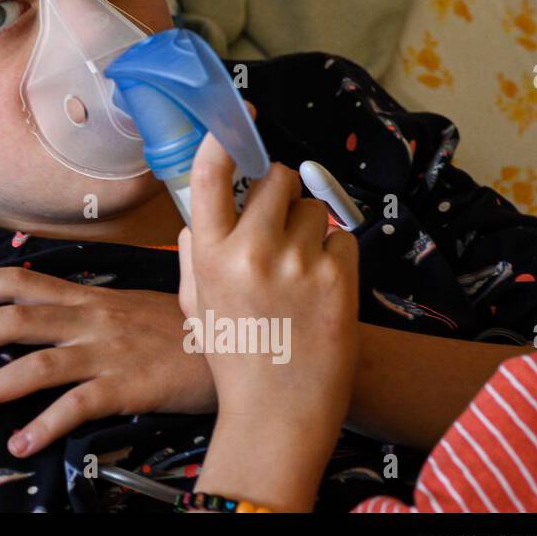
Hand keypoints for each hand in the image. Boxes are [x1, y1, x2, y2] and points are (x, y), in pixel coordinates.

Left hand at [0, 269, 214, 457]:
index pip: (19, 281)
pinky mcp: (129, 385)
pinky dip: (46, 424)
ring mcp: (108, 352)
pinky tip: (20, 443)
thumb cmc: (183, 326)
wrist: (240, 342)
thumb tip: (50, 307)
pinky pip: (79, 406)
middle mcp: (90, 319)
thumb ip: (90, 306)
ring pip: (37, 364)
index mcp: (88, 297)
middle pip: (14, 318)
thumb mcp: (131, 305)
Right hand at [179, 131, 359, 509]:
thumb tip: (198, 215)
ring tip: (299, 268)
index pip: (211, 175)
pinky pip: (342, 239)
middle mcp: (252, 249)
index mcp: (209, 253)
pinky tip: (320, 288)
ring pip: (314, 208)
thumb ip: (194, 254)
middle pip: (276, 179)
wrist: (278, 414)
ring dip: (310, 226)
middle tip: (277, 222)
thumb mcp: (196, 304)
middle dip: (278, 192)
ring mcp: (298, 262)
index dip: (223, 140)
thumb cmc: (235, 359)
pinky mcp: (338, 278)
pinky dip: (335, 256)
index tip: (235, 121)